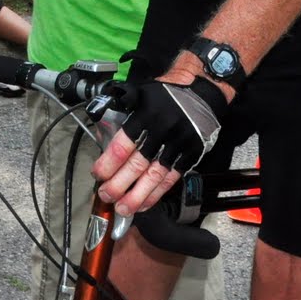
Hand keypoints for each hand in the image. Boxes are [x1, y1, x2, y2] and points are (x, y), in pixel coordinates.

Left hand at [92, 75, 227, 216]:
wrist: (202, 91)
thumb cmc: (168, 93)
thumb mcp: (141, 92)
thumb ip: (123, 109)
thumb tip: (102, 127)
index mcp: (146, 114)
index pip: (123, 145)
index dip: (108, 163)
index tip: (98, 173)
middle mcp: (162, 130)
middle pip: (137, 164)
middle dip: (119, 184)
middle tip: (106, 195)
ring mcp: (178, 144)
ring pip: (154, 176)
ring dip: (137, 195)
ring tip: (123, 208)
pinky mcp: (190, 154)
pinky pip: (171, 178)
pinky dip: (157, 193)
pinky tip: (145, 203)